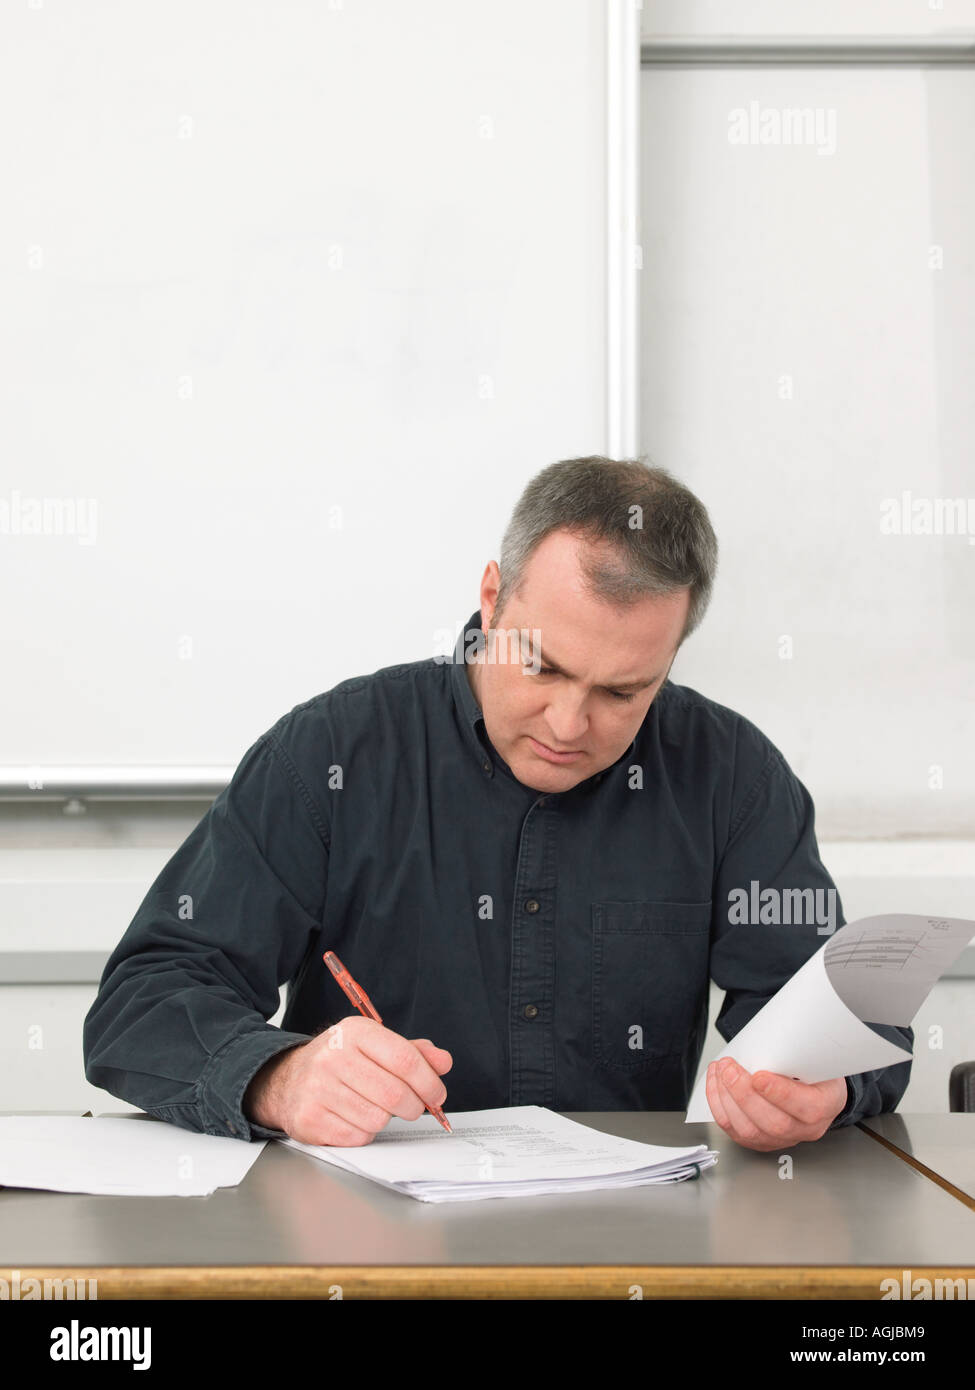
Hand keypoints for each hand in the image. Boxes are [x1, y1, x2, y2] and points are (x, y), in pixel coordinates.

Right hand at [244, 1015, 451, 1145]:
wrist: (287, 1079)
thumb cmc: (340, 1062)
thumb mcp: (374, 1045)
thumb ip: (412, 1053)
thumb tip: (443, 1062)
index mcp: (355, 1032)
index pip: (405, 1059)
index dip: (429, 1081)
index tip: (438, 1094)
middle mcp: (334, 1057)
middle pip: (395, 1093)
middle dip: (414, 1106)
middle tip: (414, 1107)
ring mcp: (318, 1089)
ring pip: (377, 1119)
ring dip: (385, 1119)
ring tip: (374, 1107)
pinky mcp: (310, 1119)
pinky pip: (357, 1137)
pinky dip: (364, 1133)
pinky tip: (353, 1117)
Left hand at [705, 1057, 847, 1150]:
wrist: (811, 1084)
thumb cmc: (813, 1068)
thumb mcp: (816, 1055)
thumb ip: (800, 1052)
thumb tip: (774, 1040)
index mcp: (826, 1104)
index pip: (809, 1109)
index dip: (780, 1094)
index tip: (758, 1076)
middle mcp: (805, 1128)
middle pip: (774, 1124)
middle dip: (744, 1093)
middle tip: (729, 1068)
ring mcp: (782, 1138)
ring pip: (749, 1131)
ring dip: (727, 1098)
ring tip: (720, 1070)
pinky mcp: (759, 1140)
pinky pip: (733, 1130)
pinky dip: (719, 1105)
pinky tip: (716, 1084)